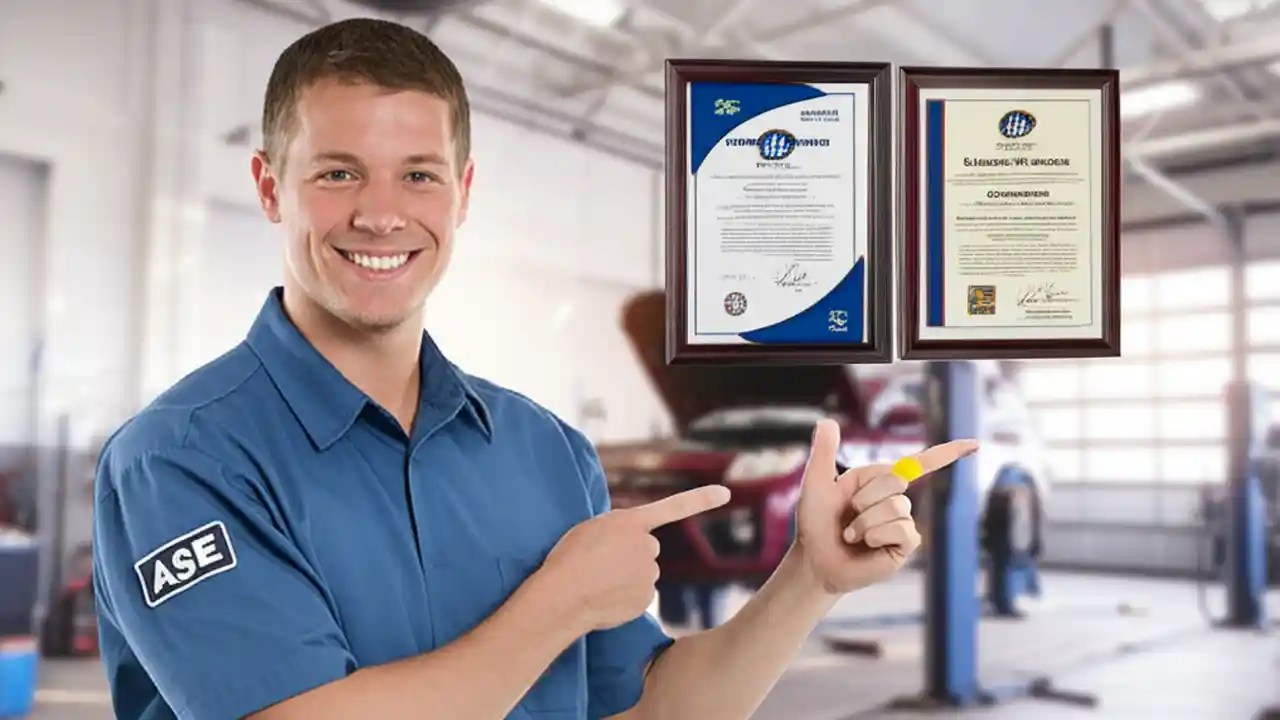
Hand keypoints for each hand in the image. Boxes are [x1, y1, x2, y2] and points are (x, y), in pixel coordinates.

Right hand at [540, 485, 730, 630]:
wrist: (562, 595)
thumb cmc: (567, 559)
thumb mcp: (590, 529)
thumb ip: (616, 532)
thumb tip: (626, 550)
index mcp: (632, 522)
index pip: (674, 507)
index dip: (701, 499)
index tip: (726, 492)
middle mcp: (647, 546)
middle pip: (647, 550)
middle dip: (631, 556)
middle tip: (602, 564)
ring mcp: (649, 574)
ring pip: (642, 574)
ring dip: (626, 578)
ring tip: (598, 582)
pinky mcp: (645, 599)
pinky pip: (637, 597)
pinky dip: (624, 599)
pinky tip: (604, 598)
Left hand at [793, 419, 976, 594]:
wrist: (814, 560)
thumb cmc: (815, 523)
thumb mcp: (816, 482)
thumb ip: (824, 452)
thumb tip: (828, 421)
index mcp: (879, 480)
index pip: (917, 464)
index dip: (946, 453)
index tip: (974, 444)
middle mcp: (895, 499)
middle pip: (897, 480)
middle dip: (864, 496)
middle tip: (847, 515)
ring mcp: (903, 522)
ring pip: (897, 507)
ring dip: (865, 521)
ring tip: (852, 535)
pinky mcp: (905, 544)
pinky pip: (902, 529)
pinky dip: (877, 534)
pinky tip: (866, 545)